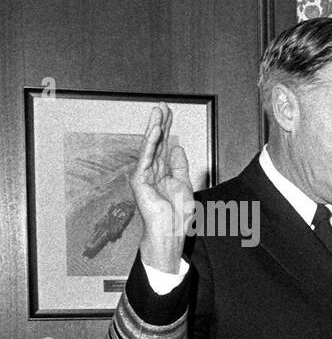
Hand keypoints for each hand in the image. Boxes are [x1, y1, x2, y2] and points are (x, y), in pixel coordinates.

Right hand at [131, 103, 194, 273]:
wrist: (170, 233)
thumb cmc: (177, 216)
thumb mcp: (184, 185)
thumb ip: (179, 166)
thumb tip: (177, 147)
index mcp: (162, 172)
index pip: (165, 146)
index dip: (167, 129)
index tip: (170, 113)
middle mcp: (151, 171)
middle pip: (156, 142)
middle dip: (160, 123)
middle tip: (162, 105)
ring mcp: (144, 175)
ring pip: (150, 146)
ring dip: (154, 127)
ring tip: (158, 111)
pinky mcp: (139, 180)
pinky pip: (146, 157)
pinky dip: (151, 143)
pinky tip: (155, 130)